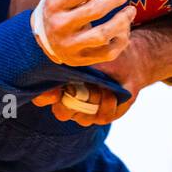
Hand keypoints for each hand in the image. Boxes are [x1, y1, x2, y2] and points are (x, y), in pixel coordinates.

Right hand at [31, 26, 156, 125]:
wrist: (129, 61)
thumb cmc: (103, 53)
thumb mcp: (84, 53)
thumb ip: (68, 60)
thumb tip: (56, 61)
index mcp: (59, 85)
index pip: (42, 97)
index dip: (45, 97)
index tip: (55, 90)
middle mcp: (70, 101)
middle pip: (61, 112)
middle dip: (71, 102)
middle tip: (80, 88)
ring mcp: (87, 110)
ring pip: (82, 118)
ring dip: (92, 100)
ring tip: (101, 86)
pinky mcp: (103, 115)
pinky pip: (101, 117)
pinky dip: (106, 104)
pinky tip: (110, 92)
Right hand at [35, 0, 136, 65]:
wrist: (49, 34)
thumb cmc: (67, 1)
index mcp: (54, 3)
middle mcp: (58, 26)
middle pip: (94, 11)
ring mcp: (69, 46)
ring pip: (102, 35)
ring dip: (123, 21)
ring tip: (131, 10)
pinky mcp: (80, 60)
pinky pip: (108, 53)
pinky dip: (122, 39)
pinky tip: (125, 27)